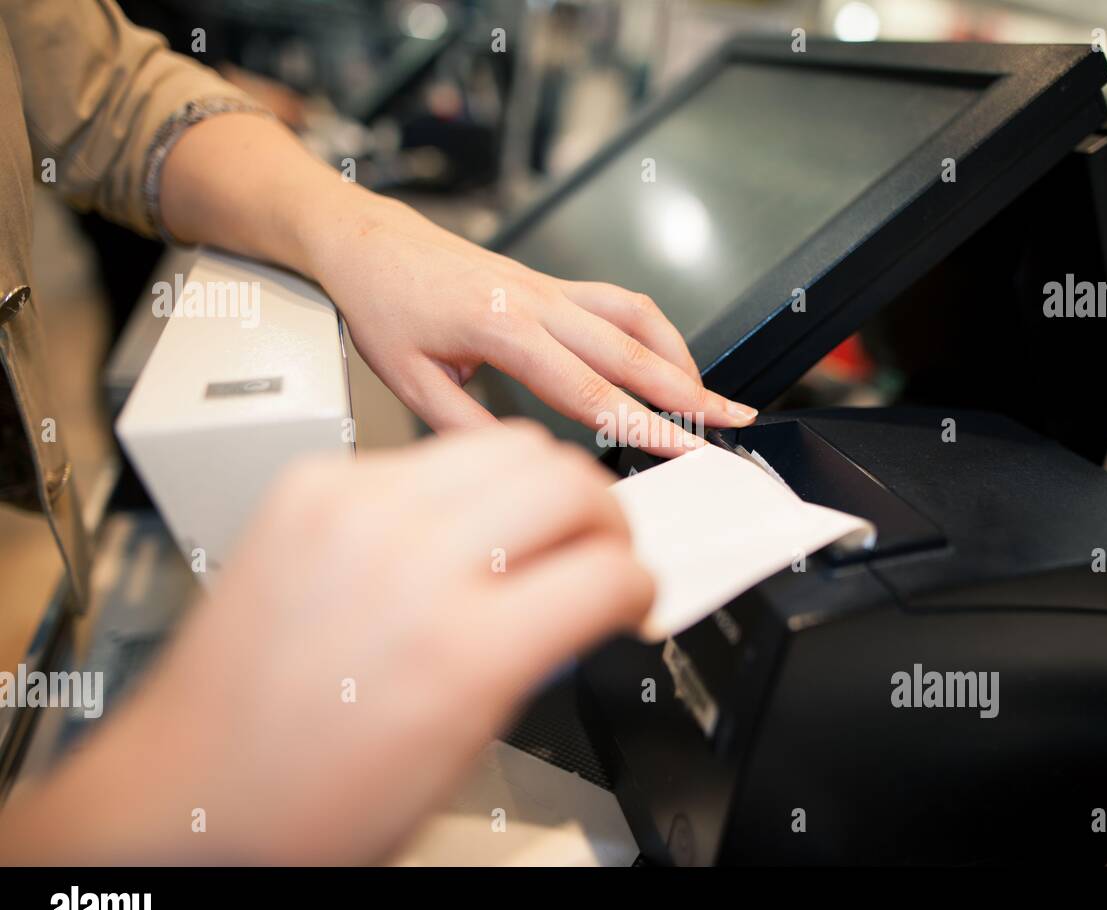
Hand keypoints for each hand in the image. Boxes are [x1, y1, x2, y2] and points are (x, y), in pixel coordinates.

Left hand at [0, 424, 651, 863]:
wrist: (192, 790)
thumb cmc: (314, 797)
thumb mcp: (464, 744)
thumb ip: (537, 654)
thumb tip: (583, 599)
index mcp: (464, 649)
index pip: (611, 570)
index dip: (640, 584)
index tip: (630, 591)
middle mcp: (411, 560)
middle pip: (571, 481)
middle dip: (607, 519)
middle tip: (598, 549)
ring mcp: (354, 511)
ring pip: (506, 444)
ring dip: (541, 486)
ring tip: (531, 527)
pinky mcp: (312, 488)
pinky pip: (423, 457)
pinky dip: (456, 488)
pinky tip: (444, 530)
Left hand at [160, 114, 756, 454]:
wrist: (369, 243)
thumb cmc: (384, 306)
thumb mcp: (409, 381)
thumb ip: (466, 429)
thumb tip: (522, 462)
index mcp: (502, 330)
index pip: (589, 389)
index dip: (642, 424)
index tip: (681, 449)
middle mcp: (536, 303)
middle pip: (630, 351)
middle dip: (689, 390)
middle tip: (731, 421)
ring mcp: (549, 287)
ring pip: (635, 317)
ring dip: (680, 356)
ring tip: (711, 395)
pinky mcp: (551, 282)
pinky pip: (618, 301)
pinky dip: (654, 330)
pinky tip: (665, 358)